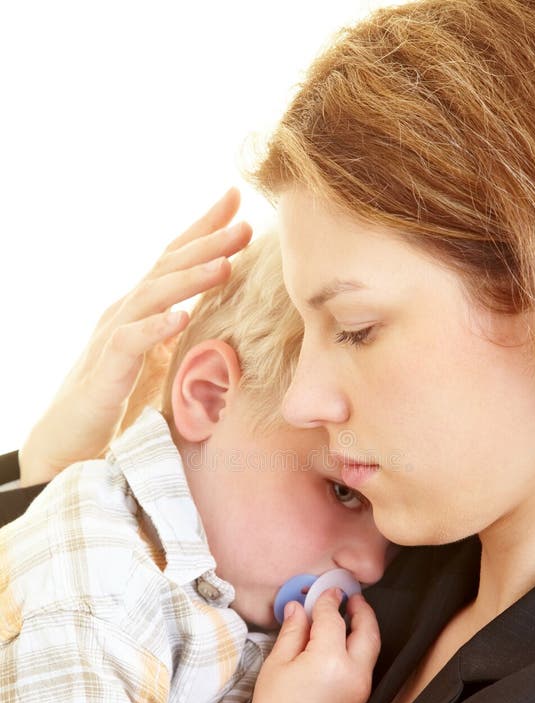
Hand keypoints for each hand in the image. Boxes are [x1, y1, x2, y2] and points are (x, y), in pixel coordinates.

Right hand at [19, 187, 251, 485]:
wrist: (67, 445)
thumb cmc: (114, 403)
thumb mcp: (155, 362)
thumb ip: (177, 336)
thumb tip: (214, 320)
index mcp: (141, 309)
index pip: (174, 260)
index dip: (203, 229)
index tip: (237, 202)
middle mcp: (124, 314)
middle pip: (167, 268)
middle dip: (207, 243)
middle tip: (245, 223)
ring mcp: (111, 339)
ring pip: (152, 297)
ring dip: (189, 278)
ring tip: (225, 263)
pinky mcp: (104, 374)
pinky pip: (129, 343)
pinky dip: (155, 328)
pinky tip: (181, 316)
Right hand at [244, 590, 380, 702]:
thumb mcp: (278, 663)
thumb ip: (293, 632)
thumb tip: (299, 609)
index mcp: (330, 659)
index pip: (333, 619)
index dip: (328, 601)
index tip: (326, 590)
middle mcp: (353, 673)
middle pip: (367, 632)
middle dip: (362, 611)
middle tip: (353, 598)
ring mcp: (361, 690)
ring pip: (372, 650)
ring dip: (364, 630)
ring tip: (351, 618)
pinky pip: (366, 667)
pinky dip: (361, 650)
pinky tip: (346, 645)